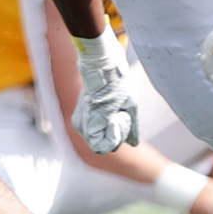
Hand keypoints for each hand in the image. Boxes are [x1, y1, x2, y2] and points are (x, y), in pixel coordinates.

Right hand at [71, 32, 138, 153]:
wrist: (101, 66)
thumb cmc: (118, 84)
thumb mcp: (131, 106)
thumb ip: (132, 127)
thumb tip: (134, 144)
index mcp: (91, 124)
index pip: (104, 147)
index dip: (116, 137)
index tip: (118, 117)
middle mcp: (80, 125)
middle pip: (102, 143)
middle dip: (115, 131)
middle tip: (118, 112)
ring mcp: (78, 121)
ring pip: (97, 136)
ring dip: (108, 127)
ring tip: (113, 109)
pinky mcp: (79, 116)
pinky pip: (93, 130)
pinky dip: (102, 124)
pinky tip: (108, 109)